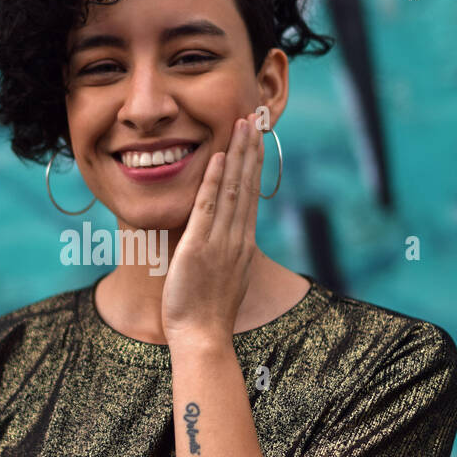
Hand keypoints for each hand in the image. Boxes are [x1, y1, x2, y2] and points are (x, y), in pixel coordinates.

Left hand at [160, 114, 264, 343]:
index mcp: (243, 245)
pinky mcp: (200, 248)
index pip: (251, 197)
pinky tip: (218, 158)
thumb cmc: (207, 315)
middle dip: (250, 151)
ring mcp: (221, 242)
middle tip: (253, 120)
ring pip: (234, 190)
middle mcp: (237, 239)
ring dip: (237, 155)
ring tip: (241, 126)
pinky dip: (215, 181)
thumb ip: (223, 255)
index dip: (253, 166)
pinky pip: (209, 208)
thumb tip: (219, 241)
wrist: (203, 337)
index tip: (256, 142)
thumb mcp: (222, 279)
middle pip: (248, 186)